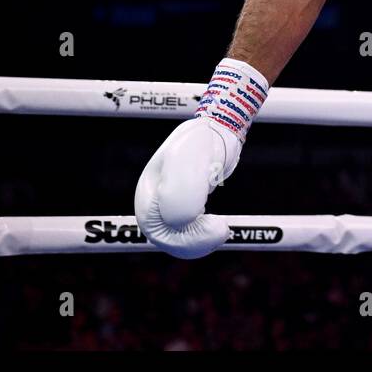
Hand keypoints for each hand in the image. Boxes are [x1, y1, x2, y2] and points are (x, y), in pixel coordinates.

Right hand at [135, 116, 241, 258]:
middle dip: (197, 242)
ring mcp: (169, 207)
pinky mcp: (185, 208)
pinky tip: (219, 227)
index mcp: (147, 194)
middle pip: (169, 239)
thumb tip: (180, 221)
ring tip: (223, 228)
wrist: (215, 130)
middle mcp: (155, 204)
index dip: (187, 237)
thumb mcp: (189, 158)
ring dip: (202, 241)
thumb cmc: (200, 140)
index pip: (158, 231)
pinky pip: (190, 234)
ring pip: (180, 240)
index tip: (217, 225)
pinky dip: (205, 236)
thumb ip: (181, 190)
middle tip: (223, 230)